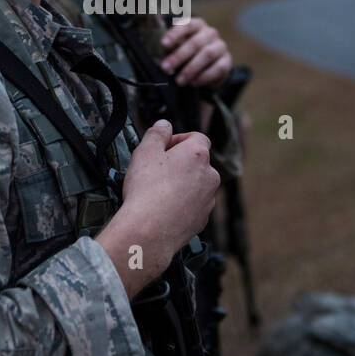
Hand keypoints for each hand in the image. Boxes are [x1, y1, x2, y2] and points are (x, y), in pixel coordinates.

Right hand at [95, 120, 219, 297]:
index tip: (163, 147)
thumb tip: (164, 124)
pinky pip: (194, 205)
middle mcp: (209, 176)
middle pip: (198, 162)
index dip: (178, 139)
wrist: (149, 231)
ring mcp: (208, 199)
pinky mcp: (202, 219)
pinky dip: (182, 204)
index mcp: (198, 154)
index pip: (197, 137)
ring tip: (158, 191)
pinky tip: (163, 208)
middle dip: (180, 163)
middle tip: (157, 169)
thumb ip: (157, 133)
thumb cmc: (147, 191)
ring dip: (182, 184)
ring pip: (197, 184)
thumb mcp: (145, 151)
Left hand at [159, 17, 231, 87]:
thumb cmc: (187, 54)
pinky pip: (217, 68)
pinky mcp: (227, 61)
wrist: (208, 68)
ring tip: (179, 81)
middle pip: (195, 42)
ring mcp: (221, 46)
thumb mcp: (176, 48)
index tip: (163, 44)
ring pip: (207, 54)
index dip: (175, 34)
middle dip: (178, 56)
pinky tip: (194, 83)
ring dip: (191, 69)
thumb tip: (165, 49)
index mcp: (197, 25)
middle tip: (165, 68)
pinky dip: (204, 77)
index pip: (186, 25)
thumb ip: (171, 47)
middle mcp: (210, 33)